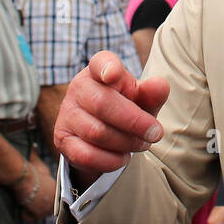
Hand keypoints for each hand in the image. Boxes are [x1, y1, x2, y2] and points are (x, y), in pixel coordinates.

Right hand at [17, 154, 55, 220]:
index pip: (58, 197)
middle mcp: (56, 198)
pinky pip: (32, 218)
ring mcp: (48, 206)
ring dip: (35, 211)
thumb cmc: (30, 168)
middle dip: (43, 206)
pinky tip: (23, 209)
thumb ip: (37, 156)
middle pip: (52, 207)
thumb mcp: (37, 162)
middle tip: (35, 202)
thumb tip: (34, 146)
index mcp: (58, 187)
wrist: (24, 176)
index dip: (49, 198)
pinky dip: (27, 215)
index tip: (41, 197)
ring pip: (42, 213)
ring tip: (28, 204)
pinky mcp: (39, 213)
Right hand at [53, 52, 169, 178]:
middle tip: (156, 134)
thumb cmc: (128, 108)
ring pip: (97, 132)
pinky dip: (111, 160)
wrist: (106, 134)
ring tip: (141, 144)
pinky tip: (123, 157)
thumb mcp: (143, 99)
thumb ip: (152, 93)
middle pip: (103, 104)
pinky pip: (86, 155)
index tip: (114, 74)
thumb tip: (160, 86)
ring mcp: (67, 114)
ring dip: (126, 143)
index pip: (100, 63)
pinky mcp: (63, 139)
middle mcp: (78, 88)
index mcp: (99, 71)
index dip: (107, 67)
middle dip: (135, 122)